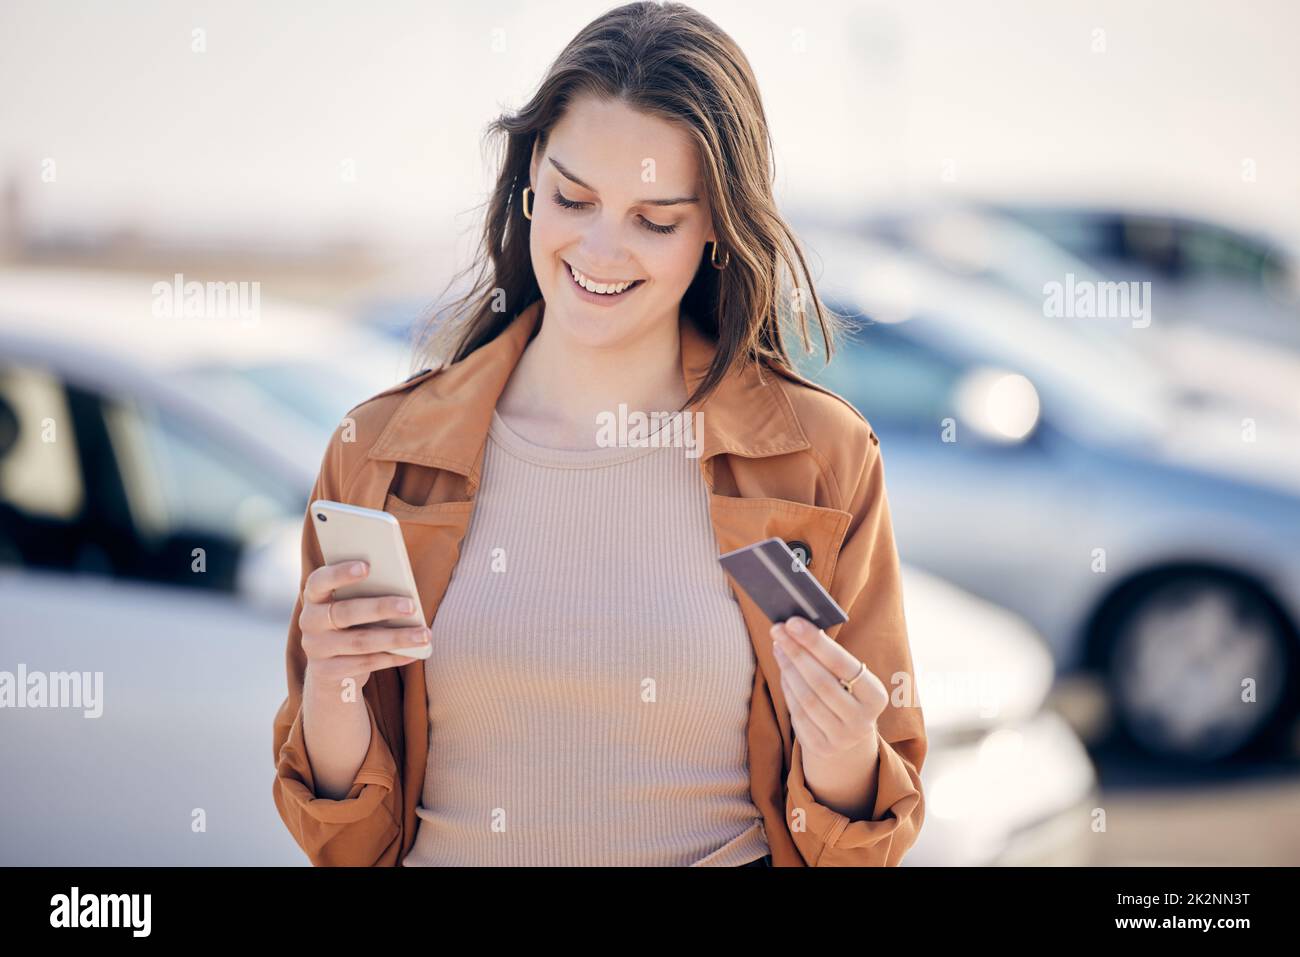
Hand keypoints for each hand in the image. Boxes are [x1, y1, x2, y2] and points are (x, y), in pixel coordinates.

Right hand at [298, 560, 429, 693]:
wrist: (330, 669)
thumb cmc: (352, 624)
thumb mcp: (353, 605)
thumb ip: (367, 593)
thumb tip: (403, 589)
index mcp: (314, 596)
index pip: (320, 580)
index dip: (340, 573)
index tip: (367, 566)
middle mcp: (309, 621)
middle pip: (346, 612)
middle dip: (381, 608)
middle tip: (411, 606)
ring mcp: (316, 648)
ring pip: (360, 642)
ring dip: (396, 638)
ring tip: (424, 635)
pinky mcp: (326, 672)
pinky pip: (364, 664)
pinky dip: (392, 658)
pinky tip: (413, 653)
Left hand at [770, 615, 886, 761]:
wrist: (850, 734)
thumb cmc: (848, 692)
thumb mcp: (850, 677)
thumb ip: (831, 656)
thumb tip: (798, 627)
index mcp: (876, 696)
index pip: (842, 664)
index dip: (815, 642)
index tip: (792, 622)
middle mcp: (862, 721)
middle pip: (820, 682)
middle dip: (796, 652)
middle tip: (778, 629)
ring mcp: (842, 738)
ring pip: (805, 698)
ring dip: (788, 669)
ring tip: (779, 646)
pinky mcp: (821, 747)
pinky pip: (797, 714)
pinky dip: (787, 689)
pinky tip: (784, 671)